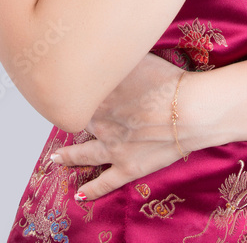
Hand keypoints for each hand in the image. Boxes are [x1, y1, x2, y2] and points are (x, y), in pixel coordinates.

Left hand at [49, 53, 193, 200]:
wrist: (190, 110)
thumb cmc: (168, 81)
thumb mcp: (136, 58)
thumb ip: (115, 58)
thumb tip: (100, 51)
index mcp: (98, 97)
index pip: (76, 96)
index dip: (73, 94)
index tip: (66, 91)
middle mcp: (99, 123)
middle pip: (80, 121)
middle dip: (74, 120)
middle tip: (64, 119)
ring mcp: (112, 148)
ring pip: (83, 153)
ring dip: (68, 156)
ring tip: (55, 158)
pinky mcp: (129, 167)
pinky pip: (105, 182)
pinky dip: (91, 190)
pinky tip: (79, 196)